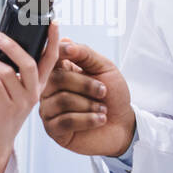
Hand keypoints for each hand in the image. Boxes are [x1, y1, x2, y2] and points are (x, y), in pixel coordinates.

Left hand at [0, 23, 61, 166]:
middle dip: (11, 46)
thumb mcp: (6, 83)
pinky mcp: (6, 109)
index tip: (54, 22)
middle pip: (29, 63)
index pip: (51, 59)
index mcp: (39, 83)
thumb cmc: (3, 106)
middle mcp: (34, 92)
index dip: (53, 41)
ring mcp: (21, 102)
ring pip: (8, 73)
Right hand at [39, 37, 134, 156]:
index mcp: (60, 71)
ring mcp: (49, 110)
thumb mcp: (104, 68)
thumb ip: (85, 53)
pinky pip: (65, 121)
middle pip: (57, 79)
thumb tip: (65, 42)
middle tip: (103, 92)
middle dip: (86, 85)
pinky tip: (99, 120)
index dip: (58, 52)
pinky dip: (87, 119)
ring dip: (89, 105)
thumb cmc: (113, 96)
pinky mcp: (54, 130)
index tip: (71, 51)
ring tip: (102, 109)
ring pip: (62, 100)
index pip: (51, 57)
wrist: (123, 125)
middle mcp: (49, 89)